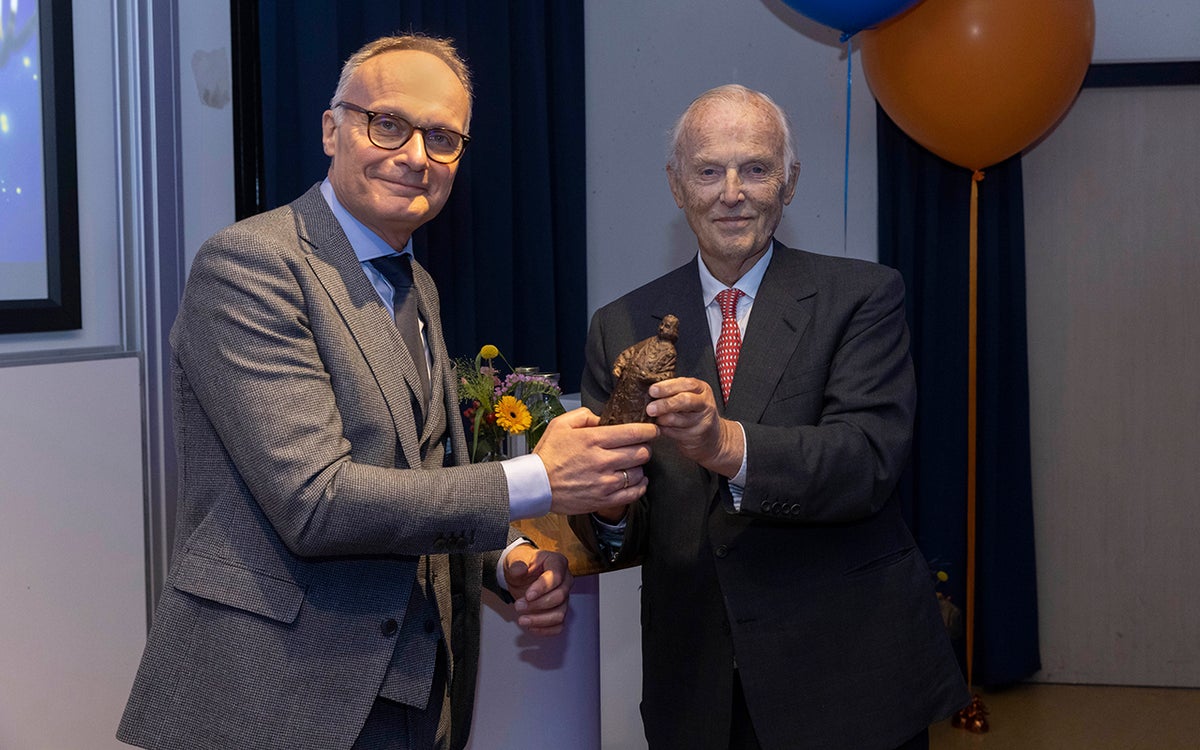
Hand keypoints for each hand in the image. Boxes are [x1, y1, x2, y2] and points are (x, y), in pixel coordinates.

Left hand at [503, 545, 572, 636]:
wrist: (521, 574)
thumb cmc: (522, 564)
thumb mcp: (515, 559)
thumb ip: (517, 564)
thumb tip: (520, 569)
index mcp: (557, 562)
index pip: (556, 576)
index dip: (543, 588)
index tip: (528, 595)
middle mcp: (565, 580)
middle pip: (559, 596)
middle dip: (537, 604)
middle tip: (518, 605)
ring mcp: (564, 597)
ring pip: (560, 614)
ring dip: (540, 620)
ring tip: (522, 619)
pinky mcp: (559, 611)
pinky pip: (558, 626)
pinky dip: (544, 630)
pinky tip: (530, 627)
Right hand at [533, 408, 656, 516]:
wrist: (536, 485)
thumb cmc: (548, 454)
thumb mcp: (560, 424)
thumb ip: (584, 415)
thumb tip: (603, 418)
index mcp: (593, 439)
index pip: (633, 432)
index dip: (649, 430)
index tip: (653, 429)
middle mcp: (603, 461)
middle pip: (642, 452)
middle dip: (645, 447)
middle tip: (641, 446)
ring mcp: (605, 483)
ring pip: (640, 472)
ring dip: (640, 467)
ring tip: (632, 464)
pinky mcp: (604, 499)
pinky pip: (634, 493)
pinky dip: (640, 486)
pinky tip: (636, 480)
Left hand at [645, 377, 743, 476]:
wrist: (712, 437)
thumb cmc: (694, 412)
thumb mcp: (690, 396)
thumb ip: (674, 391)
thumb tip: (649, 390)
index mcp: (702, 389)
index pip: (686, 384)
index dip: (668, 387)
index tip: (652, 390)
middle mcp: (705, 403)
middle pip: (685, 401)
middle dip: (665, 403)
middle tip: (650, 408)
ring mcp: (701, 421)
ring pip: (678, 419)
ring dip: (662, 418)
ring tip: (653, 418)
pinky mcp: (695, 436)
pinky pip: (674, 432)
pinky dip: (664, 429)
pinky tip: (659, 427)